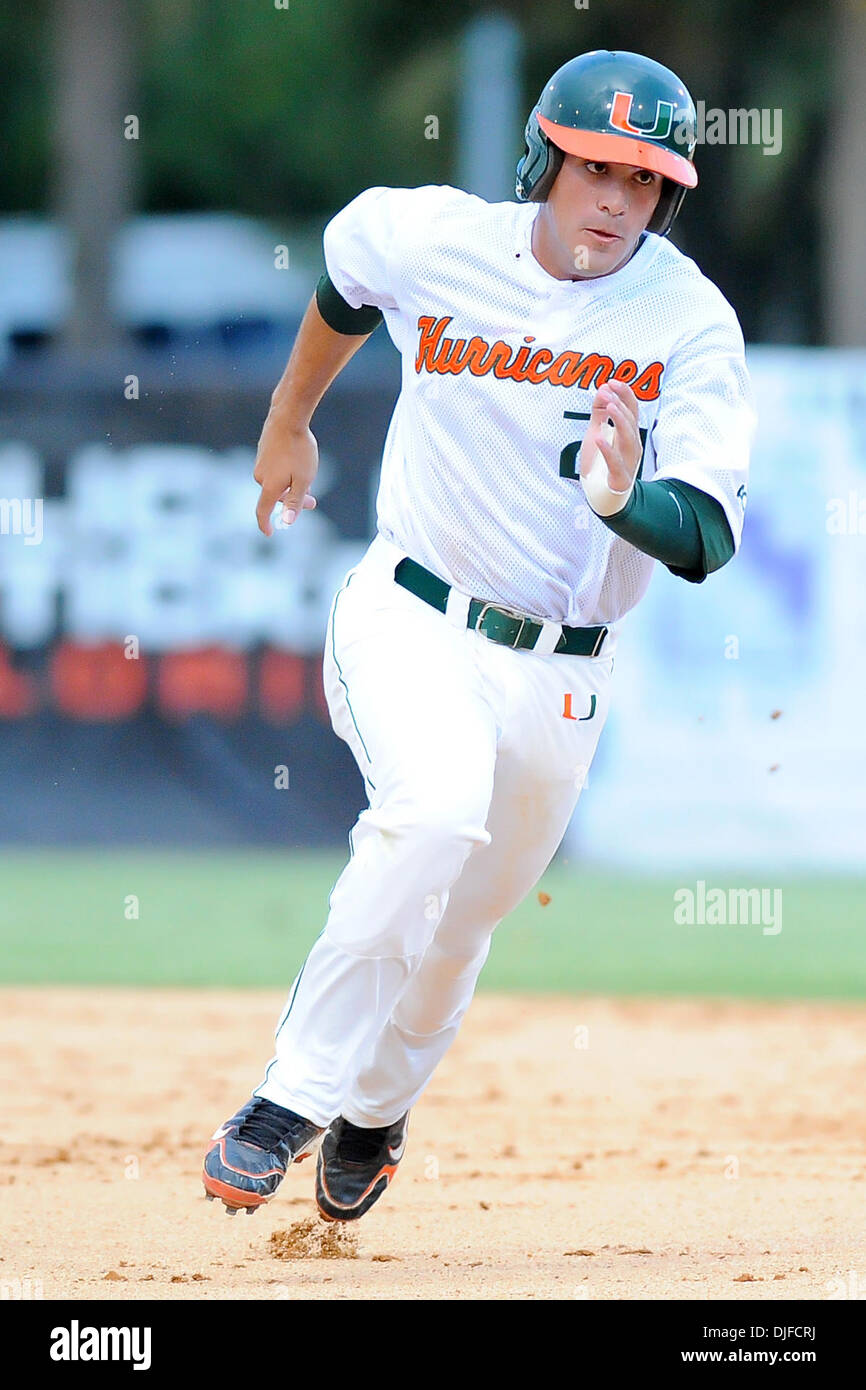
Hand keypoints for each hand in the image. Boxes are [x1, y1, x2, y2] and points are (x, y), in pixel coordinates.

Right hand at [254, 414, 318, 535]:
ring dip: (291, 486)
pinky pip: (274, 471)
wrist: (288, 418)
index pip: (262, 511)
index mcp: (270, 486)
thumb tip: (288, 522)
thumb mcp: (303, 479)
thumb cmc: (299, 450)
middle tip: (313, 501)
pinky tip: (298, 463)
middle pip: (276, 497)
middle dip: (294, 501)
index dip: (265, 524)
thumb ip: (295, 502)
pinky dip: (286, 474)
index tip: (270, 532)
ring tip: (309, 475)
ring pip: (277, 483)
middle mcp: (260, 477)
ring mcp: (260, 464)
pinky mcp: (262, 453)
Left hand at [579, 378, 641, 493]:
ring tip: (609, 406)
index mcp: (628, 433)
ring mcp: (628, 461)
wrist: (603, 495)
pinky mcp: (619, 476)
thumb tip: (602, 388)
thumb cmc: (601, 463)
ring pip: (628, 438)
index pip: (632, 409)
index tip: (612, 381)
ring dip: (619, 421)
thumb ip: (599, 412)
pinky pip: (615, 462)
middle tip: (609, 390)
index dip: (624, 394)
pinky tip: (600, 439)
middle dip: (621, 403)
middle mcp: (632, 445)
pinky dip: (608, 450)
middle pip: (631, 421)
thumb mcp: (598, 432)